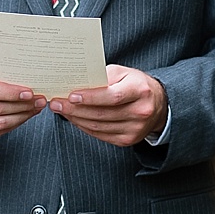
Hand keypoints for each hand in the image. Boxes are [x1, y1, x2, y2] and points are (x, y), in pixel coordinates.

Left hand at [51, 65, 166, 145]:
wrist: (158, 104)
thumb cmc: (136, 85)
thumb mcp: (124, 73)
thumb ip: (102, 77)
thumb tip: (76, 83)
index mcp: (140, 91)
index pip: (112, 96)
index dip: (90, 98)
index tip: (70, 96)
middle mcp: (140, 112)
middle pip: (102, 114)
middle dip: (75, 109)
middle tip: (56, 103)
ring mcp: (135, 129)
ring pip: (98, 127)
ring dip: (76, 119)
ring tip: (61, 111)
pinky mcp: (128, 140)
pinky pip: (100, 135)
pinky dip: (84, 127)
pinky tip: (75, 119)